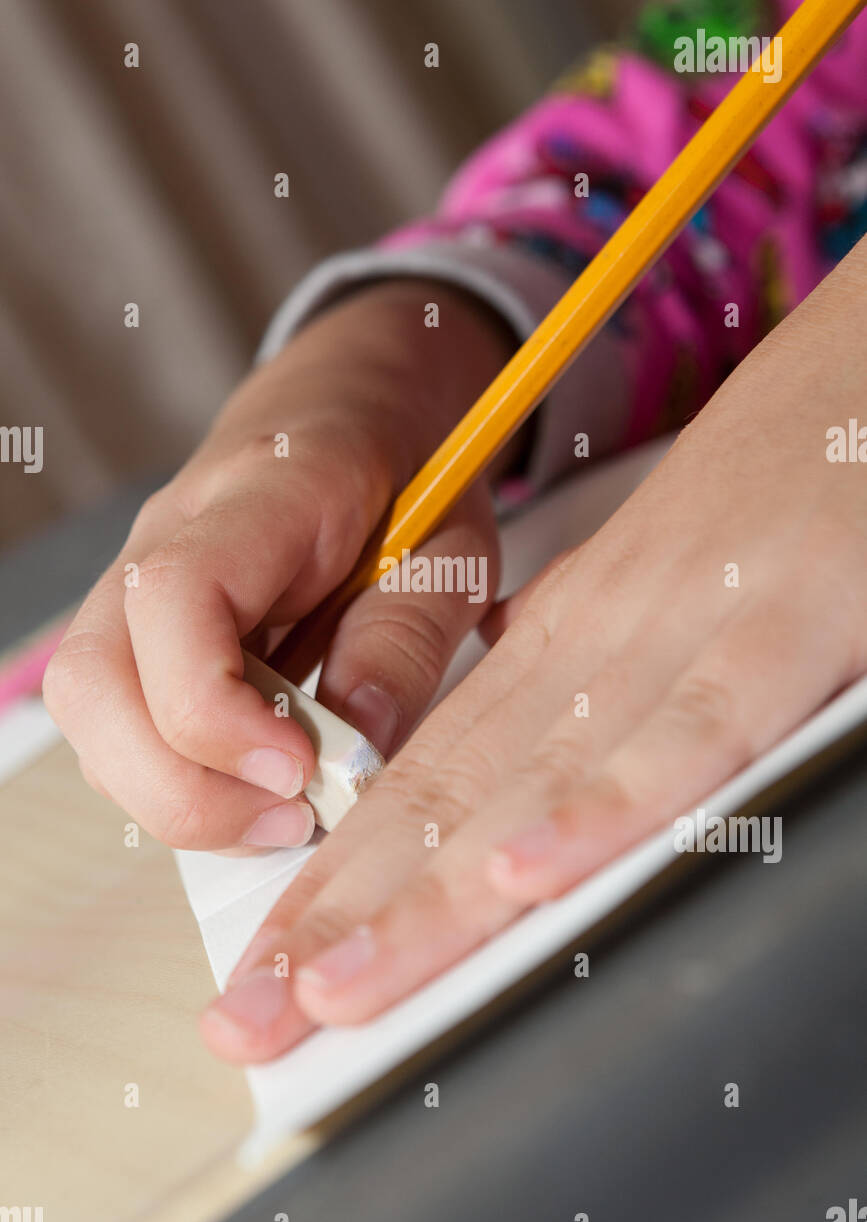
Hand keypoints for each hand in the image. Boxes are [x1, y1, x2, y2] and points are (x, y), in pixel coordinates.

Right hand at [44, 280, 512, 851]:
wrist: (359, 403)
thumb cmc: (411, 471)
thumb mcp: (450, 550)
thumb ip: (404, 642)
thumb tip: (352, 758)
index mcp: (258, 495)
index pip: (174, 601)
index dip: (215, 710)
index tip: (300, 771)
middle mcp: (167, 536)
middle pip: (93, 679)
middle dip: (181, 787)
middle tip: (292, 818)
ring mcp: (138, 581)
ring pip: (89, 711)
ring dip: (173, 793)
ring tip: (280, 814)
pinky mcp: (141, 628)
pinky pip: (119, 718)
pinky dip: (176, 776)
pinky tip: (255, 787)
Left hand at [201, 235, 866, 1061]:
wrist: (859, 366)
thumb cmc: (770, 485)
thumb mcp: (659, 587)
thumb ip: (590, 660)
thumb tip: (524, 716)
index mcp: (565, 637)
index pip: (430, 777)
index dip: (344, 880)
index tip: (274, 967)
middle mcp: (594, 643)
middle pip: (449, 800)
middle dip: (343, 920)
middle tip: (255, 1018)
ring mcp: (681, 634)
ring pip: (533, 782)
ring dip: (427, 895)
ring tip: (331, 988)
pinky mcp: (781, 629)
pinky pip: (682, 735)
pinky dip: (598, 805)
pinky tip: (519, 871)